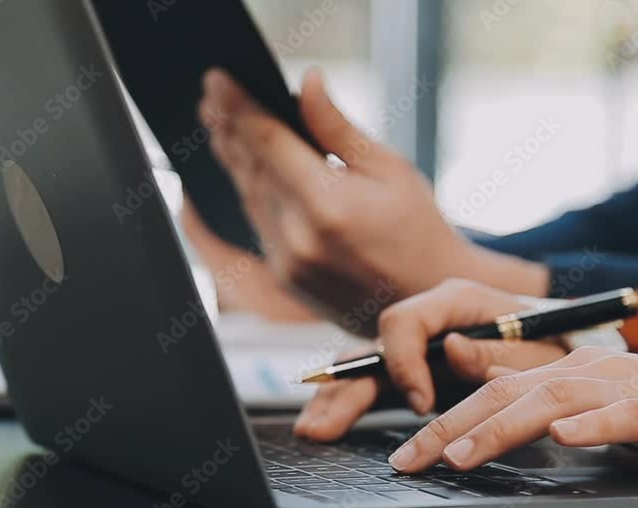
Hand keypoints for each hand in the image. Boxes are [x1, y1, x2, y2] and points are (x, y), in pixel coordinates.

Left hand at [200, 69, 548, 332]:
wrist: (426, 298)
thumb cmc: (419, 231)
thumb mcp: (389, 169)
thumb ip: (337, 128)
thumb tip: (307, 83)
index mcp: (328, 205)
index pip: (267, 142)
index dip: (238, 106)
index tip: (217, 79)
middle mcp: (299, 237)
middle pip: (249, 167)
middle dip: (228, 126)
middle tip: (212, 92)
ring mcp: (287, 262)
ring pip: (246, 195)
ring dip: (231, 156)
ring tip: (221, 122)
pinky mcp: (284, 277)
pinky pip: (256, 222)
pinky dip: (247, 189)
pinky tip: (244, 166)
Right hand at [293, 279, 569, 441]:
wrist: (557, 344)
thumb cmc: (550, 343)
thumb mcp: (537, 350)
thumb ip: (498, 351)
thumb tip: (454, 350)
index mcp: (455, 301)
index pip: (407, 322)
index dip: (405, 363)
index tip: (422, 404)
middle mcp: (428, 319)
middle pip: (374, 346)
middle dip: (346, 386)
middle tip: (323, 426)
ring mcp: (417, 344)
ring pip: (365, 364)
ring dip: (336, 397)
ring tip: (313, 431)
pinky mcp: (413, 368)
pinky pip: (373, 381)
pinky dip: (348, 402)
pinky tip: (326, 423)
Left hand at [387, 347, 637, 472]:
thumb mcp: (576, 395)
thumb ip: (530, 389)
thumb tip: (481, 380)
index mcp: (557, 371)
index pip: (488, 392)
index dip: (443, 420)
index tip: (405, 454)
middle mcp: (580, 372)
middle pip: (507, 392)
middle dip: (453, 426)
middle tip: (413, 460)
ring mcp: (618, 387)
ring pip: (553, 399)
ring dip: (503, 427)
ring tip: (463, 454)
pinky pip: (622, 416)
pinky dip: (591, 426)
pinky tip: (565, 437)